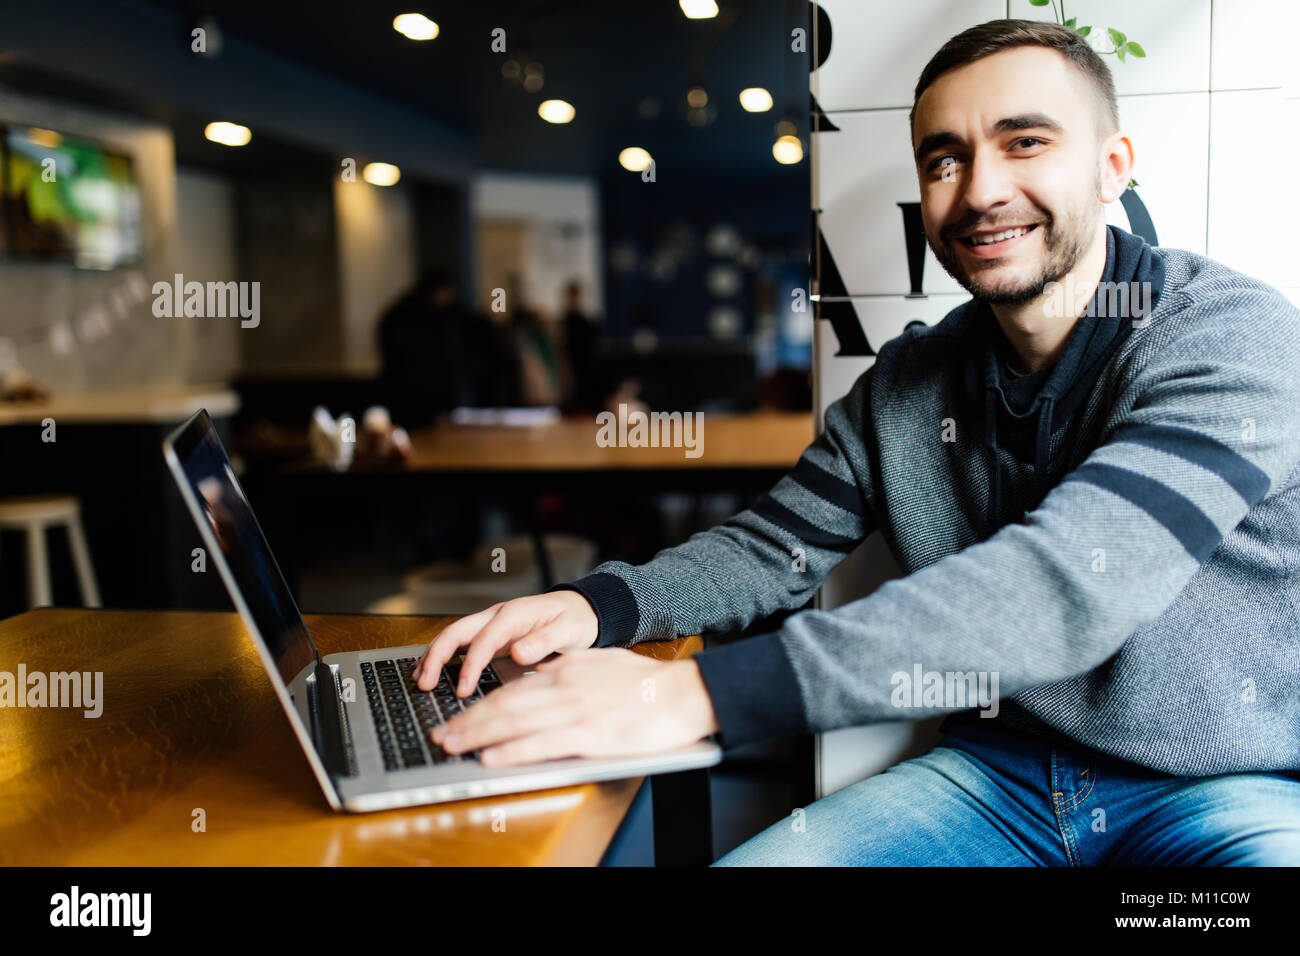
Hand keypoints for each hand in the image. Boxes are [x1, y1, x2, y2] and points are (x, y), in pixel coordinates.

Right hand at [412, 590, 598, 694]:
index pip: (484, 640)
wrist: (580, 608)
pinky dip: (442, 657)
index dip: (470, 665)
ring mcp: (490, 624)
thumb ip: (545, 640)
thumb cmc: (575, 619)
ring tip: (419, 680)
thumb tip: (519, 652)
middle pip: (456, 632)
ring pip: (453, 636)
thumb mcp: (569, 629)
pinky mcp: (490, 634)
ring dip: (433, 656)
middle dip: (436, 657)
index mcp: (514, 614)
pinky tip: (432, 672)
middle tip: (424, 683)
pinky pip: (460, 644)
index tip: (462, 689)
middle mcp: (496, 615)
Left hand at [431, 650, 719, 765]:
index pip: (511, 687)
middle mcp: (563, 686)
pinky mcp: (589, 734)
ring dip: (477, 734)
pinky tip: (492, 757)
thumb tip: (539, 679)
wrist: (682, 694)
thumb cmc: (645, 684)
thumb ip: (567, 671)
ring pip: (514, 721)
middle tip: (441, 734)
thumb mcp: (598, 664)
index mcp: (565, 669)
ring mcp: (574, 710)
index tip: (457, 716)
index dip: (479, 703)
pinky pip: (541, 743)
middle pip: (503, 703)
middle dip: (467, 720)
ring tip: (452, 744)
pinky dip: (512, 750)